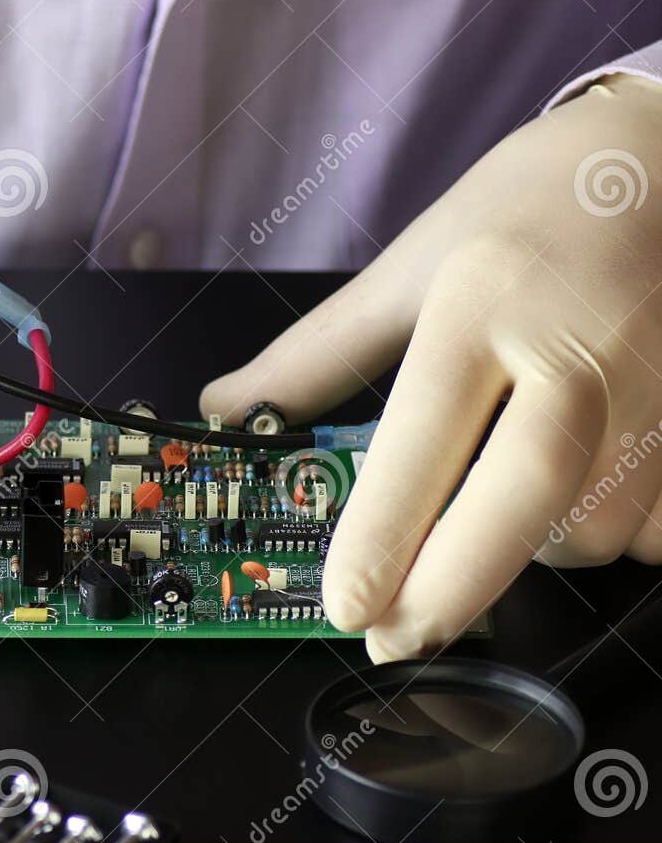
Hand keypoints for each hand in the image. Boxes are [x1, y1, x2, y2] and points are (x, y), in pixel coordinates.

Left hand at [202, 74, 661, 660]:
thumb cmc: (530, 205)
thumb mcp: (412, 261)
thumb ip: (318, 351)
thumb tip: (225, 407)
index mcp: (483, 303)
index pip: (422, 443)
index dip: (382, 539)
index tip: (345, 605)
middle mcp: (580, 348)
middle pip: (522, 505)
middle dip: (450, 591)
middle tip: (394, 637)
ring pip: (596, 529)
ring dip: (530, 553)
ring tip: (490, 519)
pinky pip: (661, 525)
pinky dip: (616, 532)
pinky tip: (581, 493)